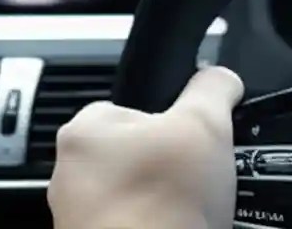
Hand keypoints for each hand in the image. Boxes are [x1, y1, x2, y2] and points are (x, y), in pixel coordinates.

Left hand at [48, 66, 243, 228]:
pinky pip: (136, 224)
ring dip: (166, 198)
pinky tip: (181, 228)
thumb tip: (221, 77)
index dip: (174, 120)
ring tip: (194, 208)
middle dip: (171, 162)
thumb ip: (213, 87)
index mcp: (84, 133)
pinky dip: (159, 226)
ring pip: (139, 192)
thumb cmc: (165, 200)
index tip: (196, 139)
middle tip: (200, 173)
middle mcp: (70, 175)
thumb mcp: (206, 122)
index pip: (134, 107)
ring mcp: (79, 218)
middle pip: (139, 151)